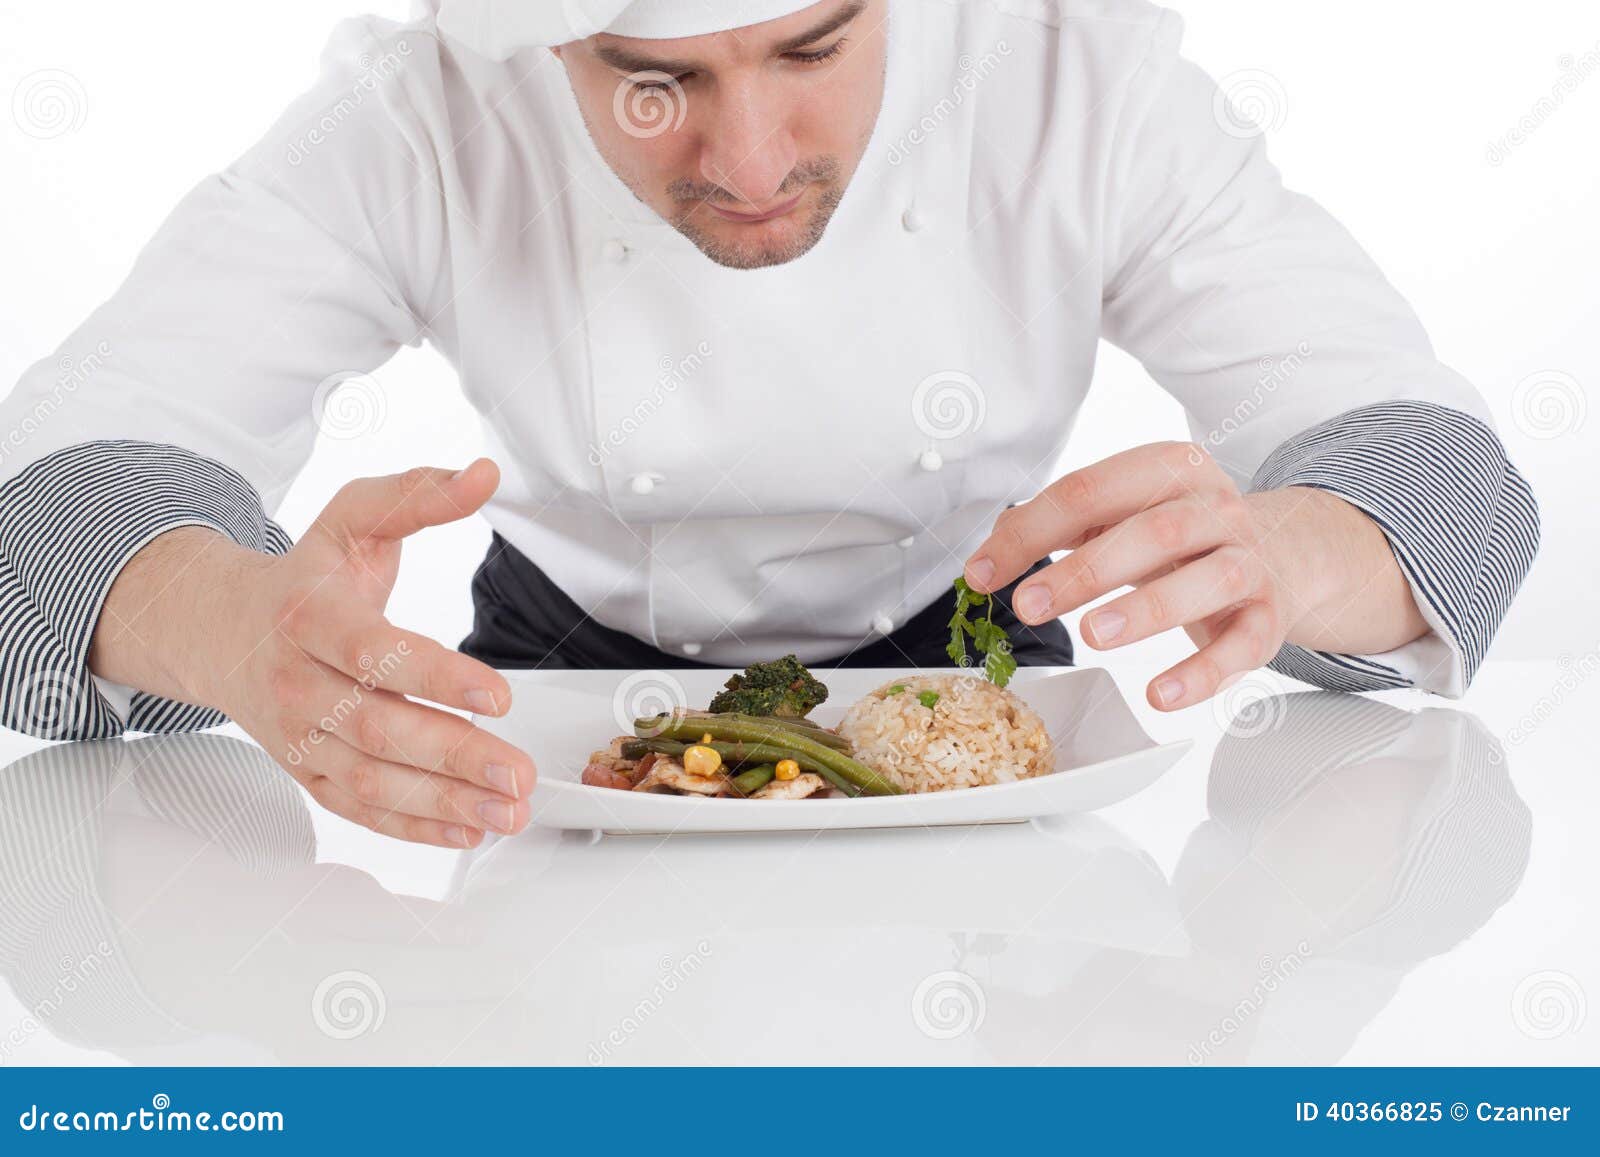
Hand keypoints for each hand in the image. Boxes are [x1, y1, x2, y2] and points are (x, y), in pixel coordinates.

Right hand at [92, 460, 534, 846]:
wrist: (224, 629)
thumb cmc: (306, 575)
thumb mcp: (354, 518)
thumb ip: (419, 495)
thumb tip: (483, 474)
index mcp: (308, 615)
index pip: (373, 653)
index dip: (435, 677)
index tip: (498, 696)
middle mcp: (296, 682)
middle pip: (377, 728)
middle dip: (453, 755)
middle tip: (518, 772)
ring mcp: (299, 736)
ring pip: (370, 780)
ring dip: (443, 801)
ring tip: (508, 809)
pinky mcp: (308, 772)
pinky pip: (360, 809)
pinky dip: (414, 826)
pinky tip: (468, 827)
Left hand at [963, 442, 1422, 710]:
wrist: (1284, 553)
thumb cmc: (1181, 538)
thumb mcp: (1124, 516)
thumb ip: (1064, 526)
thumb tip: (993, 549)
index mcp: (1168, 471)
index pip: (1092, 490)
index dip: (1032, 532)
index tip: (983, 573)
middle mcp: (1215, 508)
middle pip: (1153, 532)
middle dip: (1084, 570)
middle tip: (1028, 606)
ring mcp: (1249, 560)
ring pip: (1208, 579)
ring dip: (1148, 609)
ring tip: (1093, 635)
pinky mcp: (1269, 616)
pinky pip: (1244, 645)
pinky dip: (1203, 673)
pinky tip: (1160, 693)